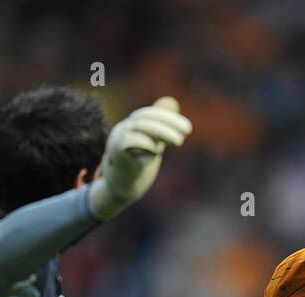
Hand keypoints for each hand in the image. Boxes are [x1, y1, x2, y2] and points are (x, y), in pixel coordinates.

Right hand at [88, 96, 192, 219]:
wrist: (120, 187)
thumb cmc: (138, 163)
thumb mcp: (152, 141)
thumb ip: (161, 124)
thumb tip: (172, 102)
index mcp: (132, 125)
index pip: (150, 114)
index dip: (169, 118)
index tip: (188, 128)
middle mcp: (123, 129)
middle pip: (144, 118)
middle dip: (167, 123)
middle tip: (187, 133)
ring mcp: (117, 140)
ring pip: (139, 128)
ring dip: (161, 132)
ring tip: (179, 141)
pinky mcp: (116, 155)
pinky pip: (128, 143)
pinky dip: (145, 145)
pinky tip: (156, 153)